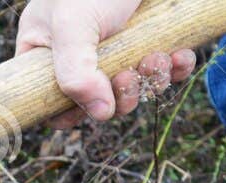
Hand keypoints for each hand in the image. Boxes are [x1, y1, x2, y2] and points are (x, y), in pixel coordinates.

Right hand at [16, 0, 196, 127]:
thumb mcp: (72, 25)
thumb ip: (75, 74)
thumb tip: (99, 114)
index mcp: (46, 51)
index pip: (49, 101)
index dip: (69, 114)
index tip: (90, 109)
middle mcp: (81, 54)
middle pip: (97, 101)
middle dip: (120, 96)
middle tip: (128, 77)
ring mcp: (119, 47)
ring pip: (134, 88)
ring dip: (149, 82)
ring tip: (156, 59)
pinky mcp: (153, 38)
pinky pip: (164, 70)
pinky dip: (175, 68)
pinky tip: (179, 55)